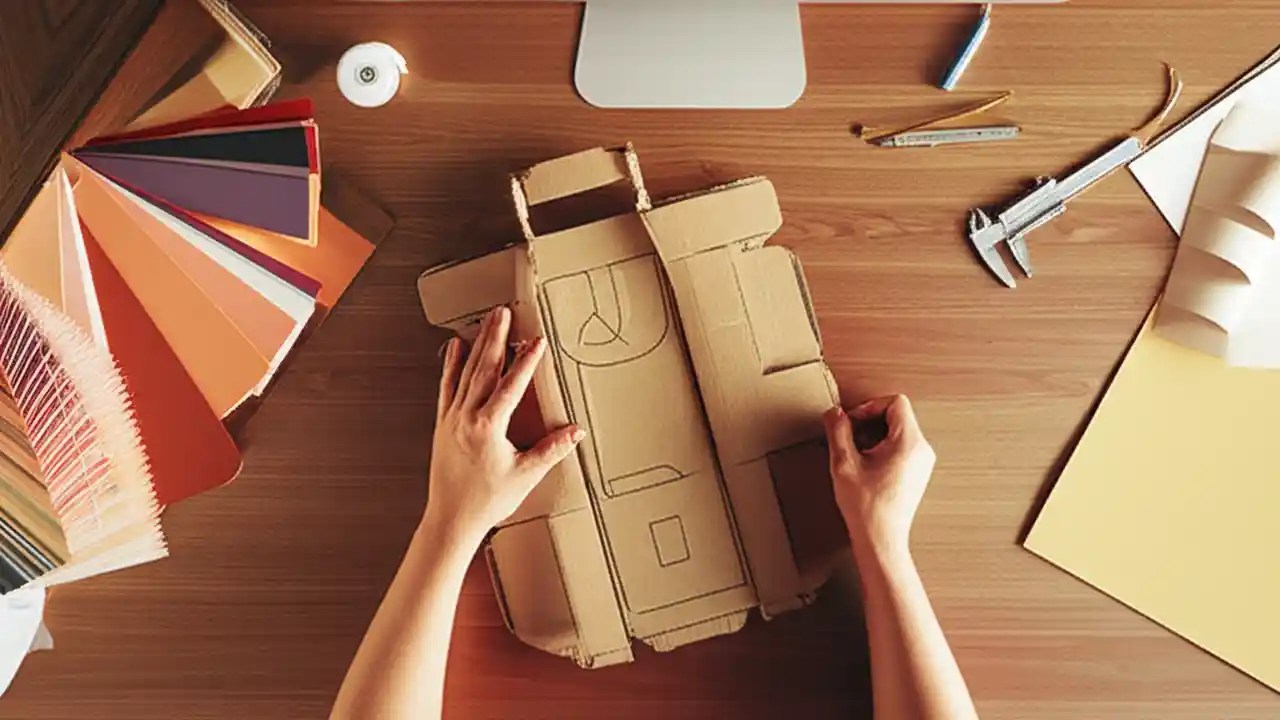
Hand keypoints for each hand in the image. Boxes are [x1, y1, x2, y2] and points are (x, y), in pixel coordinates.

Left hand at [427, 306, 583, 539]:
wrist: (452, 519)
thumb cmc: (487, 501)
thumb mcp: (525, 475)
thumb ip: (551, 450)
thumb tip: (575, 432)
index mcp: (488, 427)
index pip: (511, 386)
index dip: (526, 362)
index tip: (536, 341)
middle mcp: (467, 417)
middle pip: (484, 369)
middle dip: (497, 338)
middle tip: (503, 313)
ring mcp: (452, 419)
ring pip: (466, 373)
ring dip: (478, 345)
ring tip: (487, 322)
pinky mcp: (443, 424)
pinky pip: (447, 388)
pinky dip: (451, 366)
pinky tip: (456, 348)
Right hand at [823, 394, 935, 556]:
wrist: (881, 539)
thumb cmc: (866, 507)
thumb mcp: (844, 463)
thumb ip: (838, 431)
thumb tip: (835, 413)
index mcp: (909, 443)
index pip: (895, 403)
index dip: (869, 406)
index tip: (852, 421)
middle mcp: (922, 450)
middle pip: (897, 416)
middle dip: (870, 422)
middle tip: (850, 439)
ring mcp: (922, 462)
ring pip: (899, 431)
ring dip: (874, 436)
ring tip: (857, 456)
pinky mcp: (917, 473)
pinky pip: (902, 447)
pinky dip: (882, 448)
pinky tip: (866, 467)